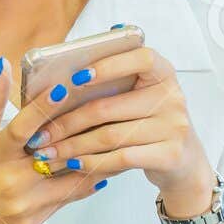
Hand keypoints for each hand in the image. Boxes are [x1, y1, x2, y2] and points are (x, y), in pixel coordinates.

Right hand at [0, 60, 108, 223]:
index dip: (45, 106)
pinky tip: (100, 173)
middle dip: (85, 134)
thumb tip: (3, 67)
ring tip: (118, 145)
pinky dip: (80, 186)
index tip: (66, 87)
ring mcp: (22, 205)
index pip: (22, 126)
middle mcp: (9, 179)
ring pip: (69, 180)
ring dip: (93, 162)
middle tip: (113, 115)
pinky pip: (62, 202)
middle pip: (57, 153)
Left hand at [25, 45, 214, 214]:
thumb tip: (66, 77)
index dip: (107, 66)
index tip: (75, 78)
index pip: (140, 58)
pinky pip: (121, 158)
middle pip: (109, 107)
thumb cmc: (150, 123)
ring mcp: (174, 126)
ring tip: (48, 153)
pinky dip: (92, 162)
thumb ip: (114, 84)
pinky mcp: (170, 154)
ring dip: (73, 147)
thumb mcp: (140, 98)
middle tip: (40, 134)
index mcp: (163, 73)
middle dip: (67, 122)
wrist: (184, 163)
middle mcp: (173, 96)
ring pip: (110, 136)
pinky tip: (72, 164)